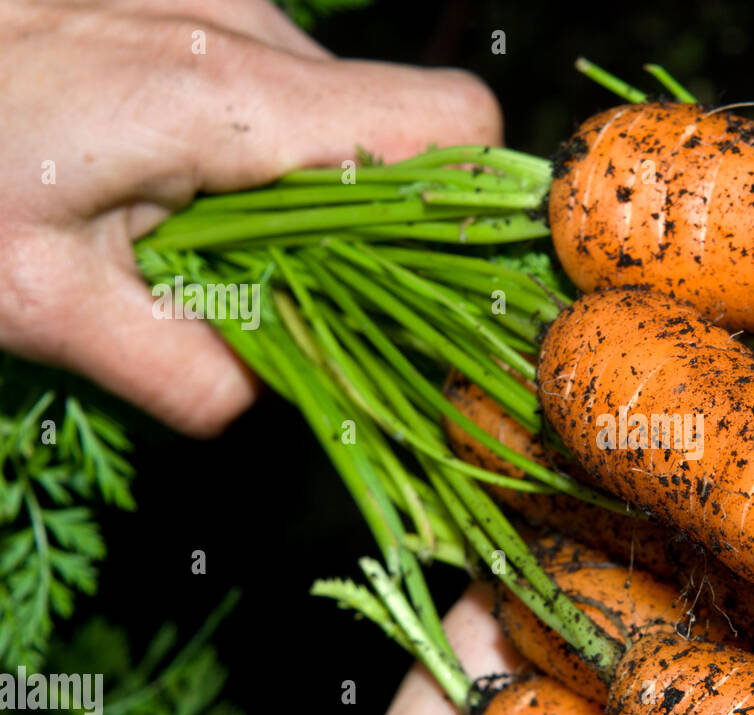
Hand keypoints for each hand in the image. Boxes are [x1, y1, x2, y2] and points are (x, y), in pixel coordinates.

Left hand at [0, 0, 500, 435]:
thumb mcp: (36, 300)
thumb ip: (176, 365)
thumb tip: (260, 399)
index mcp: (229, 98)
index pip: (448, 124)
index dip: (472, 204)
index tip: (444, 278)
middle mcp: (244, 26)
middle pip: (399, 127)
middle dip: (376, 219)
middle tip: (289, 285)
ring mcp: (217, 2)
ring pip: (333, 105)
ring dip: (302, 184)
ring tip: (202, 228)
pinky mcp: (186, 2)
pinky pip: (274, 81)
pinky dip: (255, 145)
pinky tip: (172, 176)